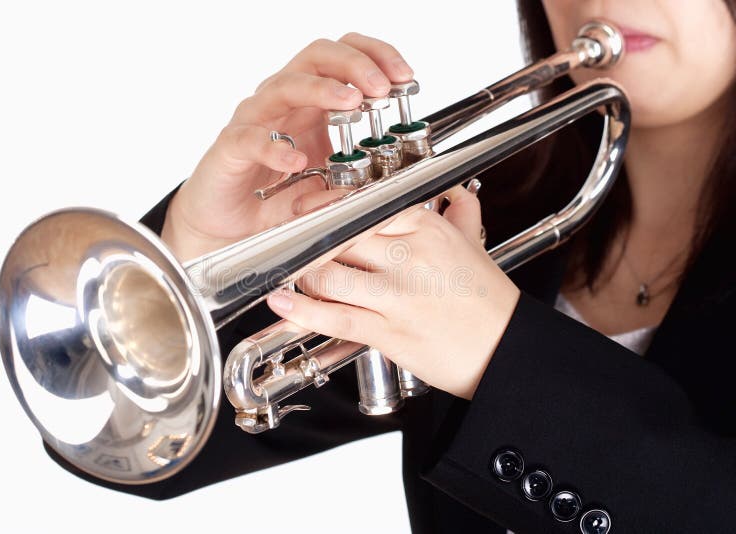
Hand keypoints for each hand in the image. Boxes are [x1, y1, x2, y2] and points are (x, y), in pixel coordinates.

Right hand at [162, 33, 415, 260]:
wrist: (229, 225)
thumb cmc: (274, 197)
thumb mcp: (327, 188)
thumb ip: (355, 182)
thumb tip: (389, 184)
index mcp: (312, 103)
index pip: (344, 58)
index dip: (376, 57)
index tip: (404, 76)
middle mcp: (284, 102)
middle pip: (318, 56)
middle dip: (355, 65)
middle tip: (382, 86)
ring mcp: (256, 121)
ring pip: (285, 85)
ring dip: (323, 90)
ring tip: (351, 103)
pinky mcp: (231, 148)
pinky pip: (250, 138)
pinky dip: (275, 147)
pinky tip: (296, 159)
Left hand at [266, 185, 520, 399]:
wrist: (506, 349)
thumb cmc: (487, 301)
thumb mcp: (475, 245)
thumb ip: (460, 213)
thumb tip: (455, 192)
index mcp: (426, 228)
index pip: (364, 206)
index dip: (329, 205)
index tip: (310, 207)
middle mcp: (409, 256)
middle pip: (339, 236)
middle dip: (306, 237)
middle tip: (288, 238)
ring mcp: (397, 295)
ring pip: (329, 274)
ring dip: (301, 274)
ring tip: (290, 273)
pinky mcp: (390, 332)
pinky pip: (335, 317)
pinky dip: (302, 310)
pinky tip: (282, 302)